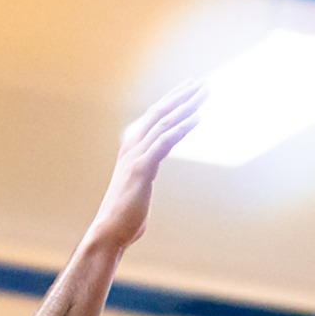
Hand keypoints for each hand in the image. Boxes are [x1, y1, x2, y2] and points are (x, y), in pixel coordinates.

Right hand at [84, 81, 205, 251]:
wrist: (109, 232)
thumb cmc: (126, 214)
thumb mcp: (137, 186)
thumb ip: (144, 172)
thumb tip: (148, 171)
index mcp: (132, 148)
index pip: (154, 117)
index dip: (173, 100)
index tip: (190, 89)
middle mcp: (132, 146)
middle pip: (160, 113)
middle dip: (182, 96)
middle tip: (202, 83)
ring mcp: (136, 156)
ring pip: (164, 123)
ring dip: (186, 107)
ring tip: (205, 94)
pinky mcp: (141, 169)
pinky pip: (163, 143)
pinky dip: (180, 129)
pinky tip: (197, 119)